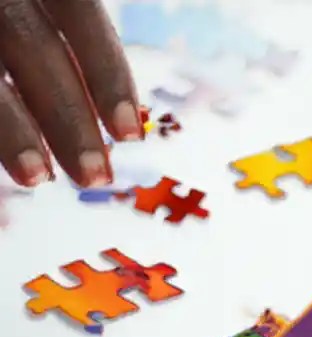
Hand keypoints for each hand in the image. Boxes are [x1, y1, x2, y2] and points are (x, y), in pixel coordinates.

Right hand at [0, 0, 140, 187]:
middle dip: (68, 117)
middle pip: (34, 47)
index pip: (80, 13)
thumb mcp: (35, 16)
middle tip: (95, 176)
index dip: (107, 72)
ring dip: (12, 130)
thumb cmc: (10, 17)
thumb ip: (54, 50)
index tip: (131, 134)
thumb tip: (112, 123)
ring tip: (37, 177)